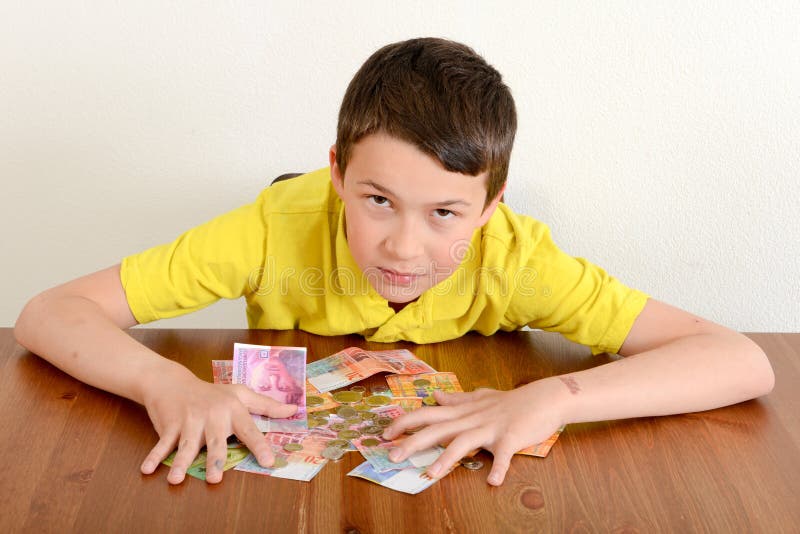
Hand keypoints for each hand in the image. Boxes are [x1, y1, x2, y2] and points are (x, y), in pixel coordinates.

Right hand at [139, 374, 296, 483]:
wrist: (172, 381)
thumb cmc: (211, 392)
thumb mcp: (240, 394)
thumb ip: (266, 405)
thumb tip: (293, 411)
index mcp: (232, 410)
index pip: (249, 430)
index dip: (260, 446)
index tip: (269, 462)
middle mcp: (212, 415)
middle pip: (215, 441)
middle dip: (215, 459)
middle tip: (216, 478)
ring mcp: (189, 421)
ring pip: (187, 445)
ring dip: (180, 463)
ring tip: (177, 479)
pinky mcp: (169, 426)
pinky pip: (162, 443)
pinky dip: (154, 457)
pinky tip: (147, 469)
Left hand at [382, 378, 566, 485]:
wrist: (544, 398)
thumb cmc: (511, 401)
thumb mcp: (481, 397)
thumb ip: (458, 400)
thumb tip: (436, 397)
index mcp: (463, 411)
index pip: (428, 414)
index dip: (405, 422)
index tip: (385, 433)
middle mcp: (472, 418)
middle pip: (438, 428)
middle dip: (413, 442)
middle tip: (392, 455)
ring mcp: (491, 428)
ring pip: (464, 441)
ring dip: (447, 458)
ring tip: (431, 474)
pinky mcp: (511, 438)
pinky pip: (503, 454)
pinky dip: (499, 467)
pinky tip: (492, 481)